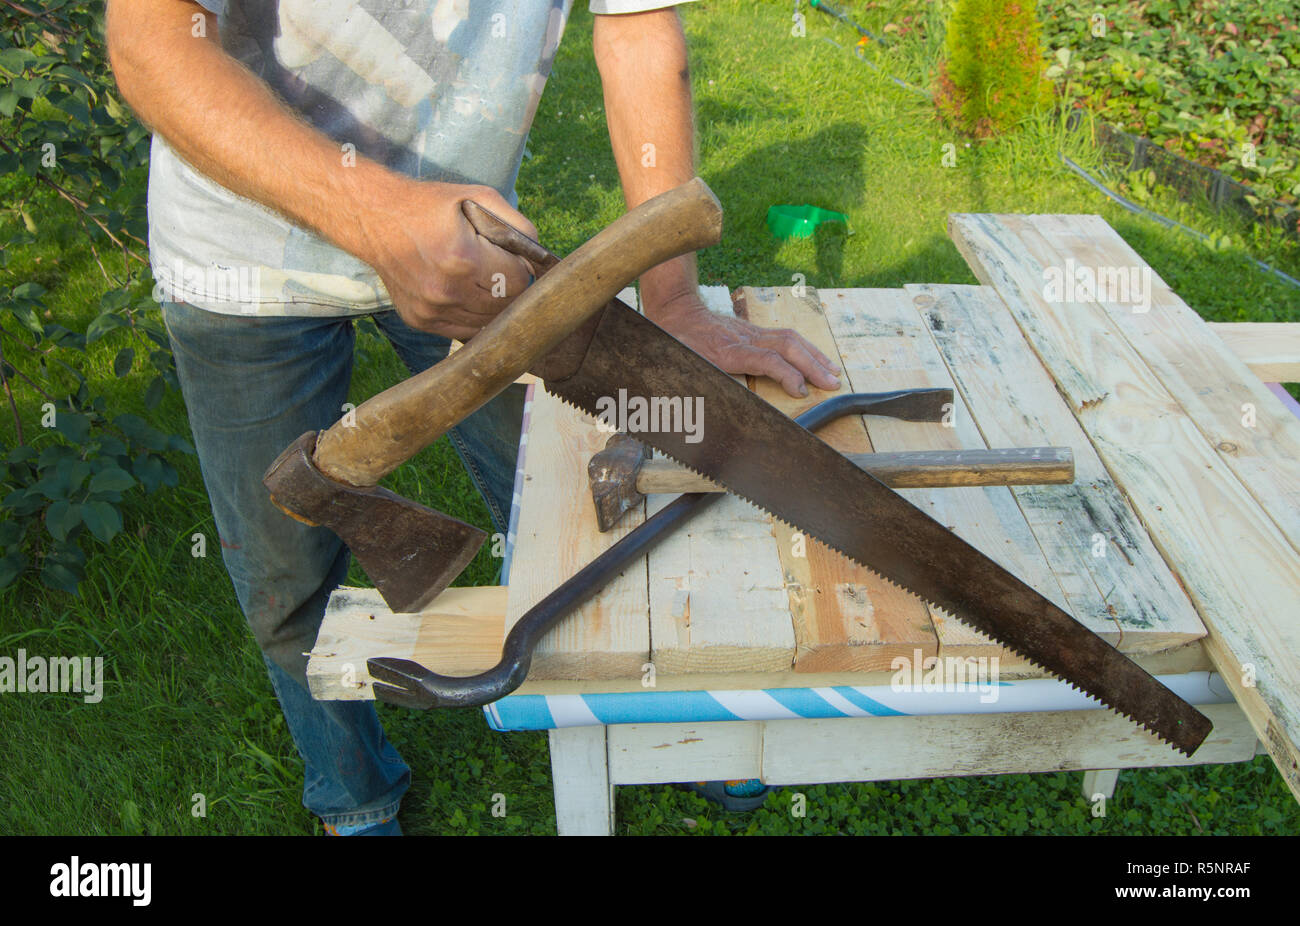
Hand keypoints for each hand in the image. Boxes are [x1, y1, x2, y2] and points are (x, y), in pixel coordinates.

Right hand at [359, 178, 537, 339]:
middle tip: (496, 268)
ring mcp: (432, 310)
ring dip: (492, 304)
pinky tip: (465, 293)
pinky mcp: (421, 321)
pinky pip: (465, 330)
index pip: (519, 282)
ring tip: (480, 279)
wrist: (375, 218)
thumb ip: (517, 227)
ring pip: (488, 322)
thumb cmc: (431, 206)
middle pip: (506, 306)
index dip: (520, 269)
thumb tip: (542, 260)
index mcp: (463, 259)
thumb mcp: (478, 198)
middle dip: (509, 287)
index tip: (509, 259)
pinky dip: (473, 315)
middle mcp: (447, 290)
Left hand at [652, 292, 841, 397]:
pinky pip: (785, 336)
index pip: (766, 360)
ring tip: (833, 372)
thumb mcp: (679, 365)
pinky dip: (805, 348)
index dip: (786, 375)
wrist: (675, 310)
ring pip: (790, 338)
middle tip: (831, 385)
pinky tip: (816, 358)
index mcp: (727, 351)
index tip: (801, 391)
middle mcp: (744, 339)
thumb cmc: (676, 341)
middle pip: (787, 346)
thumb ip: (693, 384)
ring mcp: (751, 332)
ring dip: (814, 356)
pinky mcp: (753, 330)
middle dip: (812, 366)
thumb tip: (696, 408)